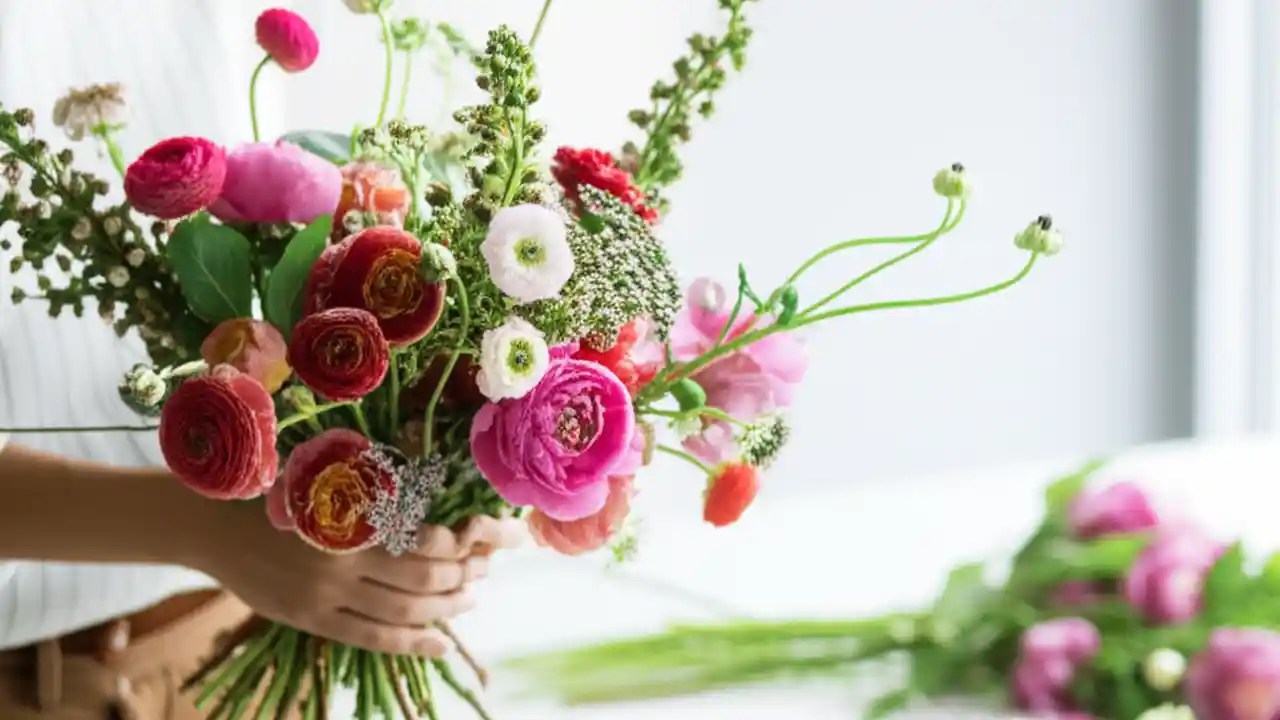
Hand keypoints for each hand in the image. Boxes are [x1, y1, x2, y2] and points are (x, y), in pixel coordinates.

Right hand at [183, 500, 524, 655]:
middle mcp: (341, 559)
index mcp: (349, 517)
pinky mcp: (313, 619)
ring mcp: (326, 594)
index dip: (456, 544)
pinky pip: (371, 638)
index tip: (475, 539)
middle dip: (460, 578)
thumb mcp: (327, 484)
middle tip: (482, 573)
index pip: (420, 538)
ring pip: (402, 611)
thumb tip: (432, 509)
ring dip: (445, 609)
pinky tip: (440, 643)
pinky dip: (411, 643)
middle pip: (420, 579)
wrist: (215, 527)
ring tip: (470, 600)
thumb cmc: (280, 496)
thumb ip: (373, 499)